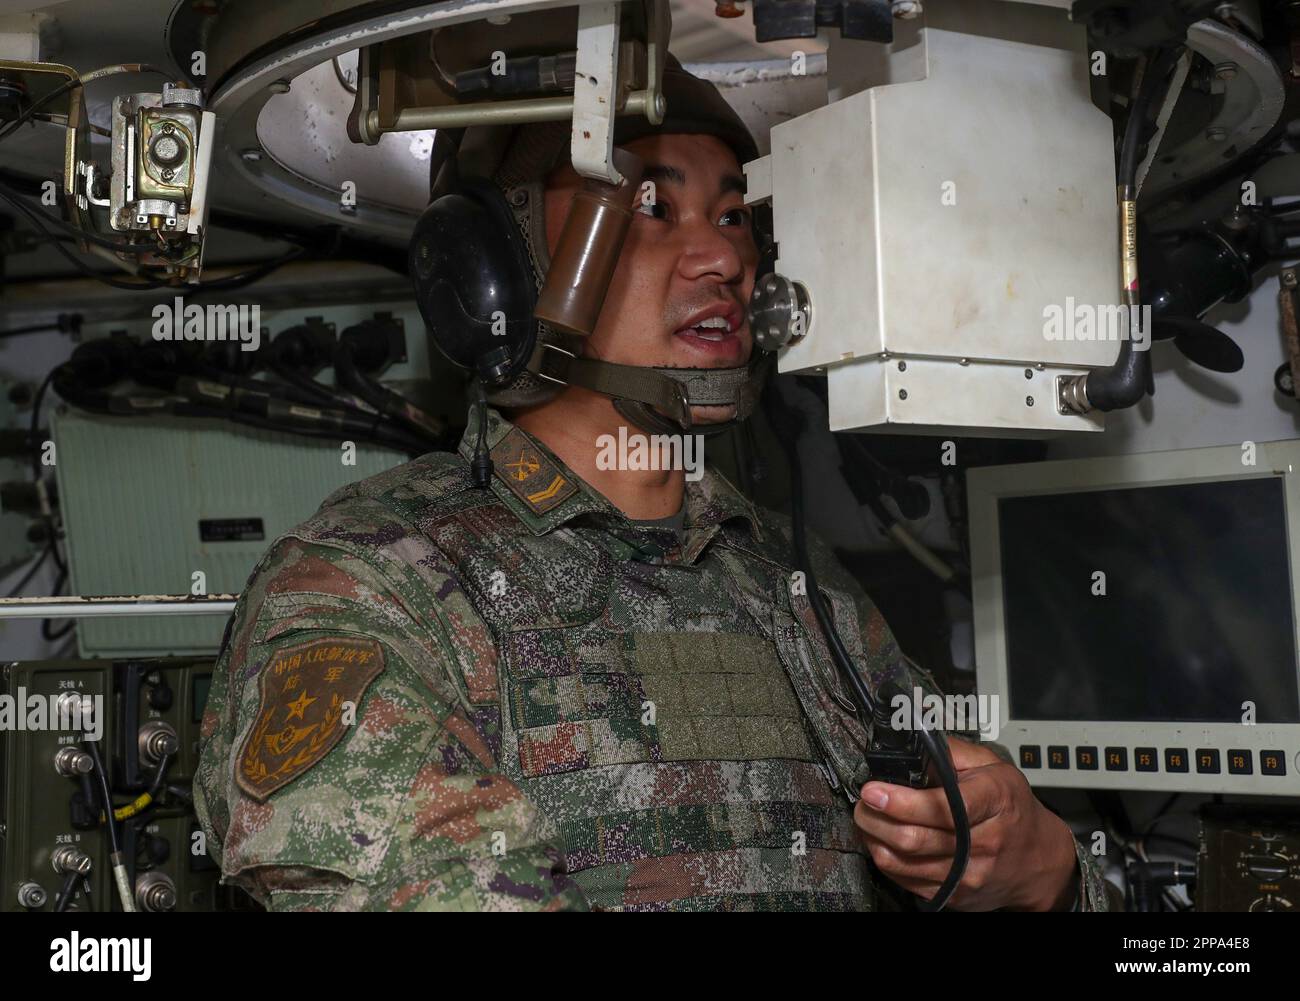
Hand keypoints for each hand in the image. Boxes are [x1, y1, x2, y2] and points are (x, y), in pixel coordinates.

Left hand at [854, 736, 1079, 909]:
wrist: (1038, 859)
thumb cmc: (1012, 807)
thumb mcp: (993, 766)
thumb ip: (952, 751)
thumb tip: (914, 739)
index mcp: (995, 801)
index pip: (944, 806)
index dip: (903, 801)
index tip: (874, 790)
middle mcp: (984, 842)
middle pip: (916, 837)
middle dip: (876, 818)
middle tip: (863, 801)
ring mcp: (969, 874)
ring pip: (905, 862)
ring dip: (874, 838)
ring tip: (867, 818)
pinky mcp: (956, 895)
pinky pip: (908, 881)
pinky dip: (887, 859)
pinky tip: (881, 841)